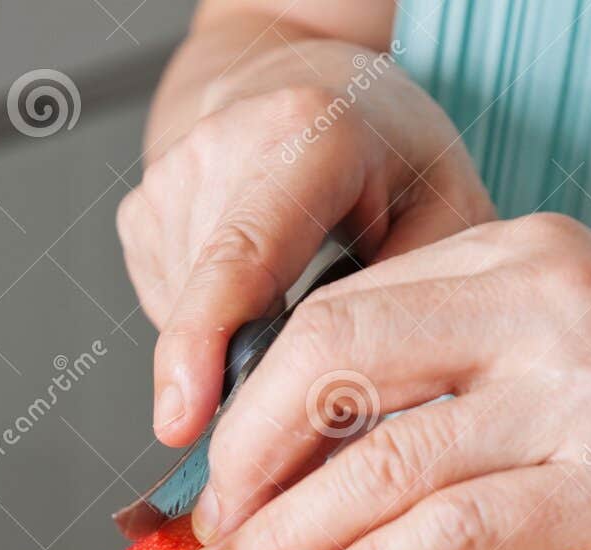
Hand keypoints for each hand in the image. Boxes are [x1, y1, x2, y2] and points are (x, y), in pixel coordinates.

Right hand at [119, 35, 493, 444]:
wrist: (317, 88)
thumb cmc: (392, 155)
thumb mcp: (450, 212)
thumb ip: (412, 302)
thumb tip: (348, 402)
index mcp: (311, 134)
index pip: (242, 254)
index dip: (205, 341)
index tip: (181, 419)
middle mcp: (225, 143)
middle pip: (215, 304)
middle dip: (254, 372)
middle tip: (321, 380)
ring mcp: (171, 177)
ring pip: (189, 318)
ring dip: (241, 340)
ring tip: (302, 287)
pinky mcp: (141, 213)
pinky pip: (172, 308)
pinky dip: (216, 321)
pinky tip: (264, 278)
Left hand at [177, 213, 590, 549]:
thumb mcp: (580, 334)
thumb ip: (467, 365)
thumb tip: (339, 447)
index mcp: (519, 257)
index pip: (340, 311)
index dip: (256, 398)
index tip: (223, 470)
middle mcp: (539, 306)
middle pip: (330, 362)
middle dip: (244, 457)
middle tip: (208, 530)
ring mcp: (577, 393)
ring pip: (379, 460)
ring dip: (284, 535)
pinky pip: (454, 531)